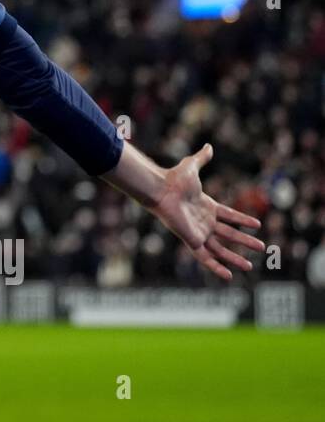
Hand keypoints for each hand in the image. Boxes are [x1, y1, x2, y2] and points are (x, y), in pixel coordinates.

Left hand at [145, 143, 264, 281]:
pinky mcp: (191, 240)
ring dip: (234, 258)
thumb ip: (201, 158)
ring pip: (220, 249)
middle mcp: (203, 221)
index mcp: (206, 206)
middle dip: (244, 241)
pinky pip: (205, 258)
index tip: (257, 224)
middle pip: (229, 234)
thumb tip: (209, 146)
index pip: (229, 215)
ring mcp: (198, 232)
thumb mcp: (192, 166)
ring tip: (249, 266)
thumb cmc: (174, 179)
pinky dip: (216, 267)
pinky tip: (229, 276)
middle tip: (262, 247)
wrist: (160, 190)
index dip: (242, 220)